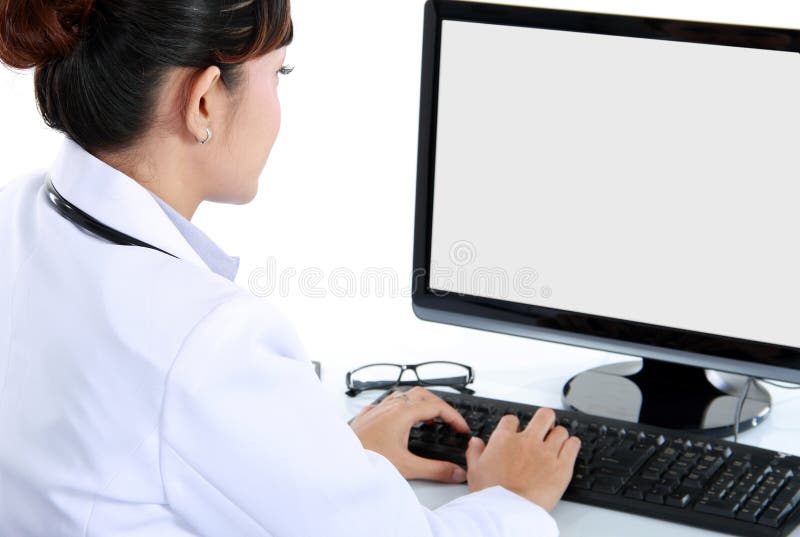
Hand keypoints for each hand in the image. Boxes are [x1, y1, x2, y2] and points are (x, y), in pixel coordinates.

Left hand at [350, 387, 470, 483]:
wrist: (336, 459)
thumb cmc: (365, 459)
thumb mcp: (406, 467)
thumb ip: (435, 470)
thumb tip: (456, 472)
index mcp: (402, 413)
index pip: (436, 406)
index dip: (453, 416)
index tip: (461, 428)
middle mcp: (389, 406)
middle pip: (421, 394)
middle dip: (439, 405)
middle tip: (448, 420)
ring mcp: (377, 410)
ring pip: (403, 396)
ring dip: (420, 404)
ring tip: (427, 420)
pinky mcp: (366, 417)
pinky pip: (387, 404)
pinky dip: (401, 409)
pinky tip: (399, 422)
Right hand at [465, 407, 579, 511]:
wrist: (507, 512)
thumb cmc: (491, 495)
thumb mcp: (474, 471)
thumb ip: (475, 452)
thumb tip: (476, 442)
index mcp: (504, 439)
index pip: (512, 420)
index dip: (515, 424)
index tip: (516, 431)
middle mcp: (527, 441)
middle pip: (543, 416)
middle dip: (544, 420)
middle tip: (544, 427)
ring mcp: (546, 452)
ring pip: (561, 431)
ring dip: (559, 435)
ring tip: (557, 442)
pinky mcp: (562, 467)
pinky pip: (573, 445)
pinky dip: (572, 445)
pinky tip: (569, 448)